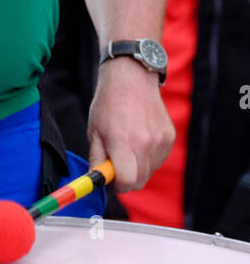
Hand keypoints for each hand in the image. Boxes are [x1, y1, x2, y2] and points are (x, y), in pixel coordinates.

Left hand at [87, 57, 175, 190]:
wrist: (131, 78)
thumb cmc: (108, 103)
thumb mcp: (94, 130)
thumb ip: (97, 159)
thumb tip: (97, 181)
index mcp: (122, 141)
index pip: (127, 182)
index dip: (117, 185)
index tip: (110, 177)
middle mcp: (145, 143)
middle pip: (139, 181)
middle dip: (126, 178)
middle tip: (116, 163)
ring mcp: (160, 141)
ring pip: (149, 171)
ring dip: (138, 166)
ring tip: (128, 143)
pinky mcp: (170, 137)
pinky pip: (158, 159)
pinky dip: (148, 156)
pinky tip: (140, 137)